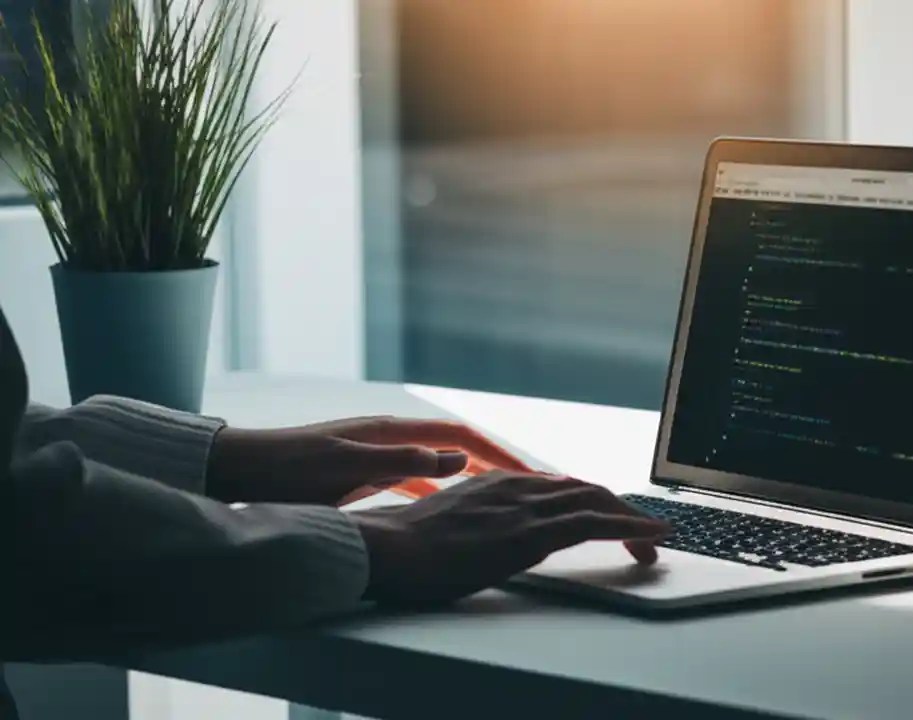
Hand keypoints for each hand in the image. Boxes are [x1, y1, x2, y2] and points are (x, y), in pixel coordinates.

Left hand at [207, 417, 535, 504]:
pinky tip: (446, 504)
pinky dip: (440, 487)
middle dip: (494, 462)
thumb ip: (405, 461)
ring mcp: (374, 453)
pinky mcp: (360, 472)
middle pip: (456, 446)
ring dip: (470, 475)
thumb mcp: (348, 469)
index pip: (462, 436)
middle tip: (528, 485)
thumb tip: (462, 457)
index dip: (499, 453)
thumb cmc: (287, 472)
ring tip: (499, 496)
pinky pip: (416, 477)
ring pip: (438, 462)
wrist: (236, 471)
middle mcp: (389, 437)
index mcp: (391, 432)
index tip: (531, 475)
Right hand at [352, 471, 670, 605]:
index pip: (559, 487)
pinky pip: (595, 523)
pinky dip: (631, 527)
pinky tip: (652, 536)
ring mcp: (525, 507)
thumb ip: (479, 522)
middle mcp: (516, 487)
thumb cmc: (406, 548)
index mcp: (497, 483)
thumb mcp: (451, 525)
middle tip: (641, 532)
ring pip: (597, 501)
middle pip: (585, 489)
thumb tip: (494, 536)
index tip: (607, 518)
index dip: (590, 502)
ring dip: (632, 520)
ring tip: (656, 538)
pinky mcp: (530, 533)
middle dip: (619, 510)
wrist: (386, 549)